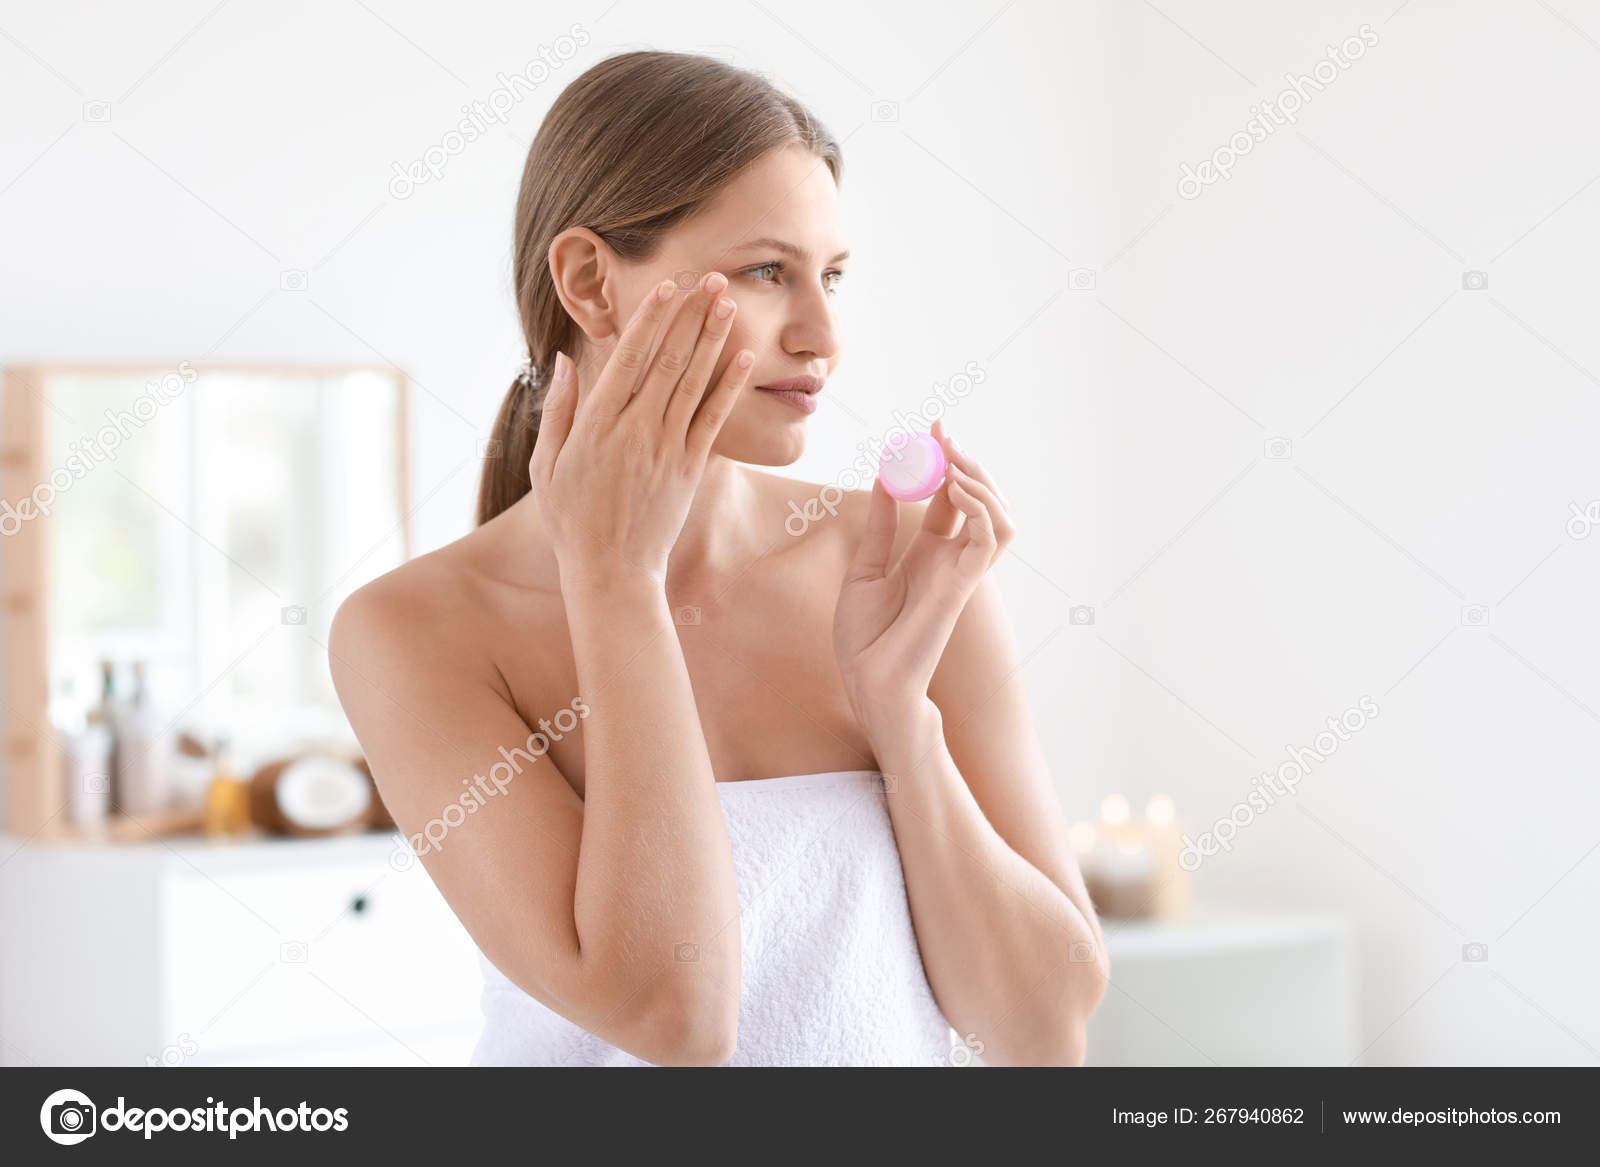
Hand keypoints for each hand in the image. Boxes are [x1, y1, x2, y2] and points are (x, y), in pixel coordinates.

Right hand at [528, 273, 753, 585]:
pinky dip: (729, 386)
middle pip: (667, 359)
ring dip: (713, 338)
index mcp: (595, 424)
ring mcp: (664, 448)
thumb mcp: (546, 465)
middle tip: (712, 276)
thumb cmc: (573, 519)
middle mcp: (633, 429)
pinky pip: (713, 420)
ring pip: (693, 382)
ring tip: (729, 302)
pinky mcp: (689, 469)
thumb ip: (558, 410)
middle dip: (691, 315)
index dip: (651, 318)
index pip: (628, 357)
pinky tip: (744, 356)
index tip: (669, 286)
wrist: (612, 572)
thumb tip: (564, 361)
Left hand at [833, 418, 1015, 731]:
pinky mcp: (961, 587)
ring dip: (982, 483)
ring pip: (999, 518)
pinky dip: (979, 508)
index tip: (935, 427)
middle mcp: (950, 560)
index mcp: (927, 554)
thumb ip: (880, 527)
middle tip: (945, 436)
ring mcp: (960, 573)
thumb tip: (884, 480)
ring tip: (954, 462)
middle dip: (967, 463)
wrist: (868, 682)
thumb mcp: (865, 569)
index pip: (950, 497)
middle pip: (979, 501)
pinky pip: (986, 540)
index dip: (946, 460)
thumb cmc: (864, 638)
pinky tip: (955, 490)